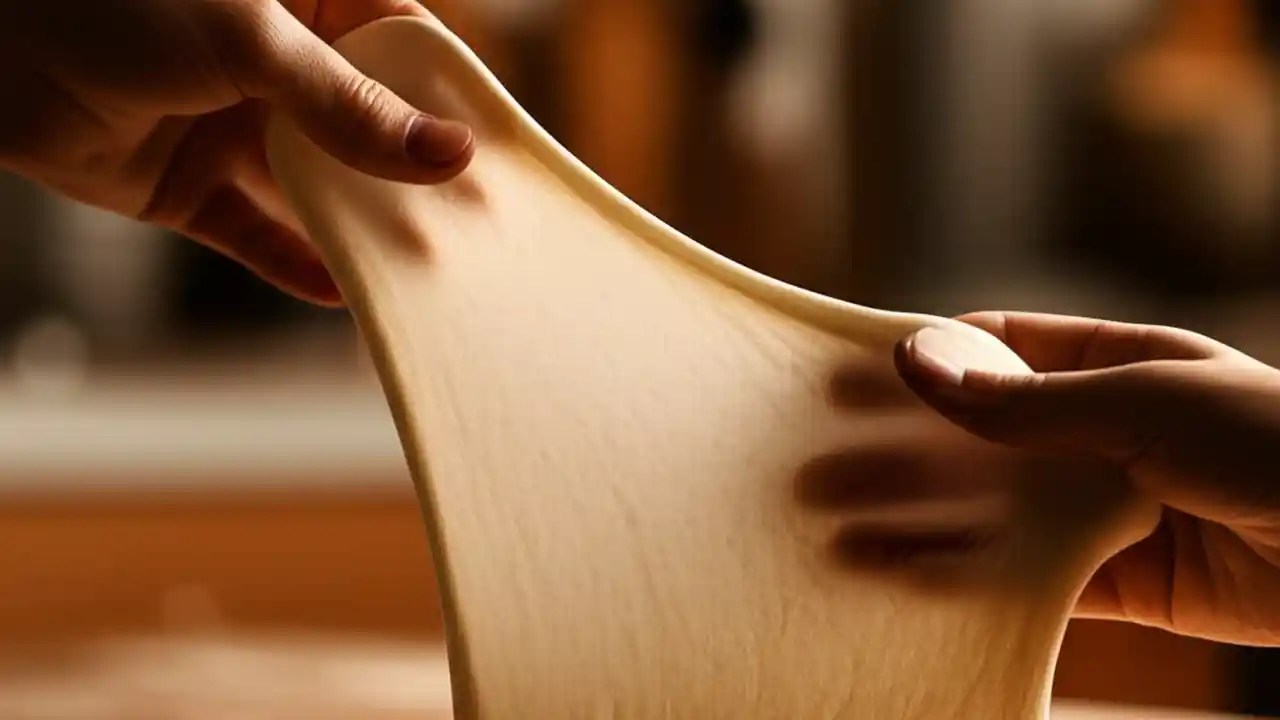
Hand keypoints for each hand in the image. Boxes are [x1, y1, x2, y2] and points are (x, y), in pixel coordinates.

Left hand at [0, 0, 473, 304]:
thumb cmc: (115, 0)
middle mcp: (275, 68)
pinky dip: (293, 264)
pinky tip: (343, 293)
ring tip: (420, 272)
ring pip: (316, 189)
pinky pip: (254, 233)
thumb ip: (348, 104)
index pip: (403, 51)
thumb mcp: (250, 40)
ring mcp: (233, 128)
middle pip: (367, 131)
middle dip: (412, 180)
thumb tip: (446, 153)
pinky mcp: (188, 187)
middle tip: (472, 230)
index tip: (500, 156)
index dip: (451, 101)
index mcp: (305, 4)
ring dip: (360, 230)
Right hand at [880, 312, 1279, 645]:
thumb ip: (1025, 399)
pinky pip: (1032, 579)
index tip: (850, 378)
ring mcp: (1109, 509)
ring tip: (842, 534)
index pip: (1001, 351)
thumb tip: (918, 359)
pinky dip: (973, 583)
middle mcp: (1103, 434)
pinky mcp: (1120, 583)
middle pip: (985, 439)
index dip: (927, 360)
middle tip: (822, 468)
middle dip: (905, 453)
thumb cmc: (1268, 442)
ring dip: (923, 523)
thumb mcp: (1142, 402)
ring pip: (996, 514)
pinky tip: (912, 583)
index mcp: (1116, 364)